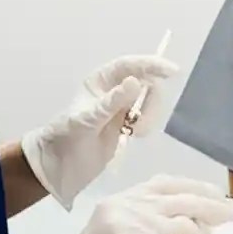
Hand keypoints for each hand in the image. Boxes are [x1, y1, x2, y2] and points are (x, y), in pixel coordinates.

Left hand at [22, 55, 178, 208]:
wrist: (60, 168)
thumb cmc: (66, 138)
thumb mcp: (89, 118)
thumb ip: (113, 101)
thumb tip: (136, 82)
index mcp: (100, 81)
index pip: (130, 65)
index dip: (151, 65)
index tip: (172, 71)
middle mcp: (113, 90)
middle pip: (146, 82)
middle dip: (150, 99)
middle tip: (140, 118)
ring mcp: (122, 108)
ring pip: (149, 101)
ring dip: (149, 115)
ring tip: (135, 131)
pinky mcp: (128, 124)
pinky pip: (148, 118)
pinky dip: (146, 125)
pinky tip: (134, 135)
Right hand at [32, 175, 232, 233]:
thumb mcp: (109, 224)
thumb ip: (141, 211)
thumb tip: (186, 211)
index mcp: (121, 199)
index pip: (167, 183)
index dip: (195, 186)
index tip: (213, 191)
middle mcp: (134, 210)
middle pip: (186, 199)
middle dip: (214, 204)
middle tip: (231, 211)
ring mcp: (147, 232)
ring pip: (193, 224)